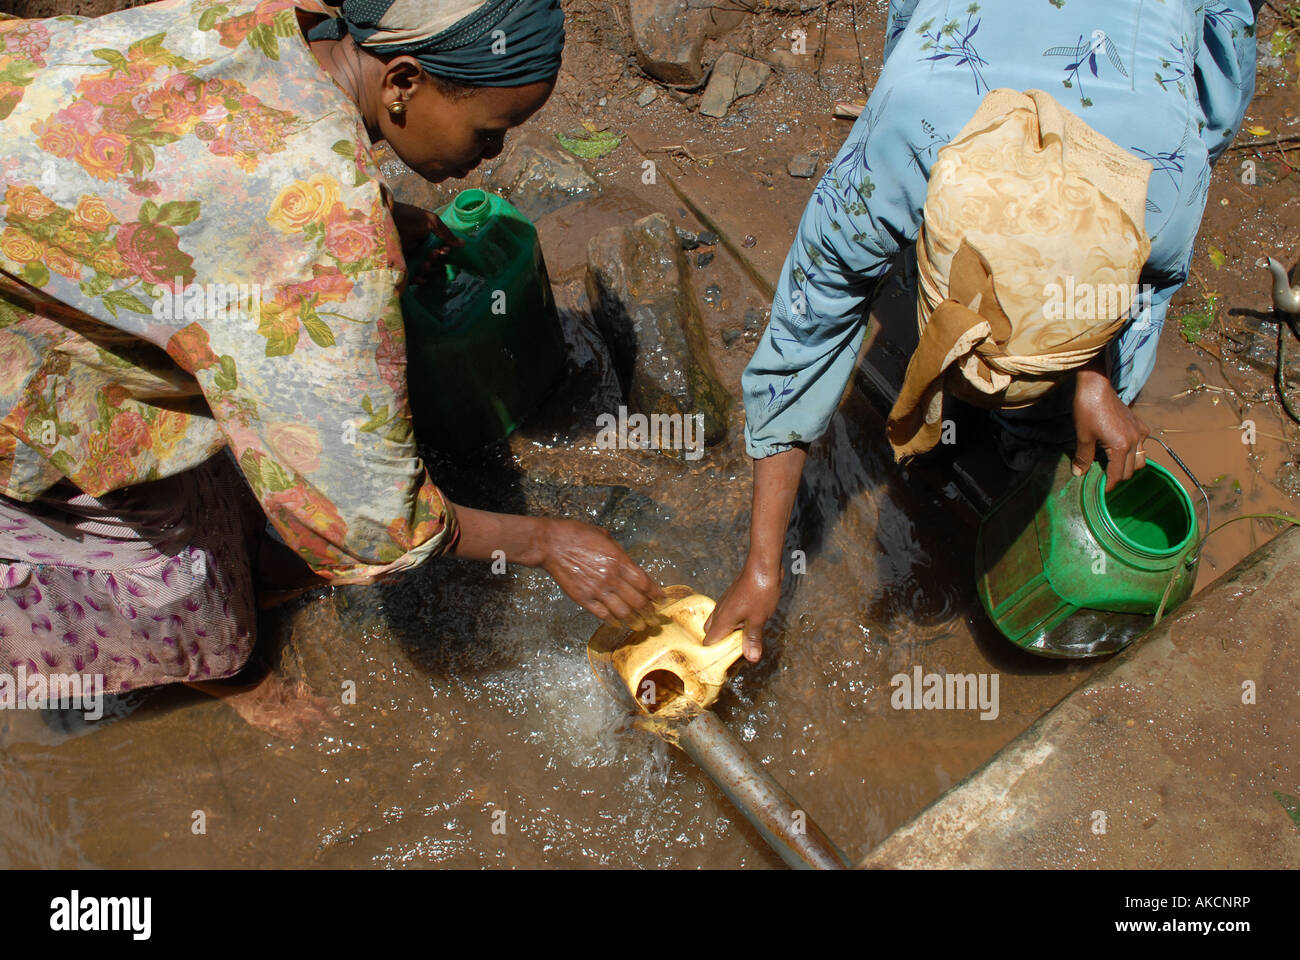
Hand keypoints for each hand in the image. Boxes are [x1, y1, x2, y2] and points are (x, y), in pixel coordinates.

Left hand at [391, 201, 463, 283]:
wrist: (385, 219)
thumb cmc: (407, 217)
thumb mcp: (430, 221)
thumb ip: (446, 233)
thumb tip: (463, 244)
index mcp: (425, 237)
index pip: (439, 250)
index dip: (444, 252)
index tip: (444, 250)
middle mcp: (417, 248)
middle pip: (432, 261)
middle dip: (435, 261)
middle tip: (433, 255)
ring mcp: (407, 256)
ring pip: (422, 270)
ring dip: (428, 270)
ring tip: (425, 265)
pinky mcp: (398, 265)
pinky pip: (410, 276)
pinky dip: (417, 280)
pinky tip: (420, 278)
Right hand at [536, 518, 664, 629]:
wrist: (552, 544)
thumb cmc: (578, 535)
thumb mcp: (605, 537)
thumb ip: (619, 553)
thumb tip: (627, 564)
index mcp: (619, 561)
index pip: (645, 583)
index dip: (656, 594)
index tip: (662, 599)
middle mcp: (612, 578)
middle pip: (638, 601)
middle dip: (649, 612)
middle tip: (655, 618)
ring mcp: (597, 590)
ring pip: (623, 612)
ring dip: (634, 621)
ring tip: (641, 626)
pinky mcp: (583, 598)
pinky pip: (602, 615)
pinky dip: (612, 621)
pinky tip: (618, 623)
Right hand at [701, 562, 780, 662]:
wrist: (763, 567)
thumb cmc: (760, 592)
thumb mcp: (758, 620)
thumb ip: (752, 639)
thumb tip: (751, 658)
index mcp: (722, 620)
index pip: (708, 643)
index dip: (715, 655)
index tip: (727, 663)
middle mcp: (719, 612)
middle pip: (710, 634)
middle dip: (720, 644)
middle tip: (735, 652)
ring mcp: (724, 604)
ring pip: (718, 623)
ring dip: (728, 633)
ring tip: (742, 640)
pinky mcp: (732, 598)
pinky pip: (726, 615)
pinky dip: (733, 623)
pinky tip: (747, 624)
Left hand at [1072, 363, 1149, 491]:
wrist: (1096, 386)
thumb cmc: (1088, 409)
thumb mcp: (1083, 436)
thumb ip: (1083, 457)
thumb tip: (1079, 474)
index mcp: (1121, 446)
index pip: (1117, 475)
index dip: (1109, 485)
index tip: (1103, 491)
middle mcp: (1135, 441)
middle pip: (1131, 470)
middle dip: (1119, 476)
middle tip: (1104, 477)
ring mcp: (1139, 432)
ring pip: (1141, 459)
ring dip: (1129, 465)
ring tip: (1114, 465)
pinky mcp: (1139, 423)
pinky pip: (1143, 443)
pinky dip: (1135, 450)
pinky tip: (1122, 448)